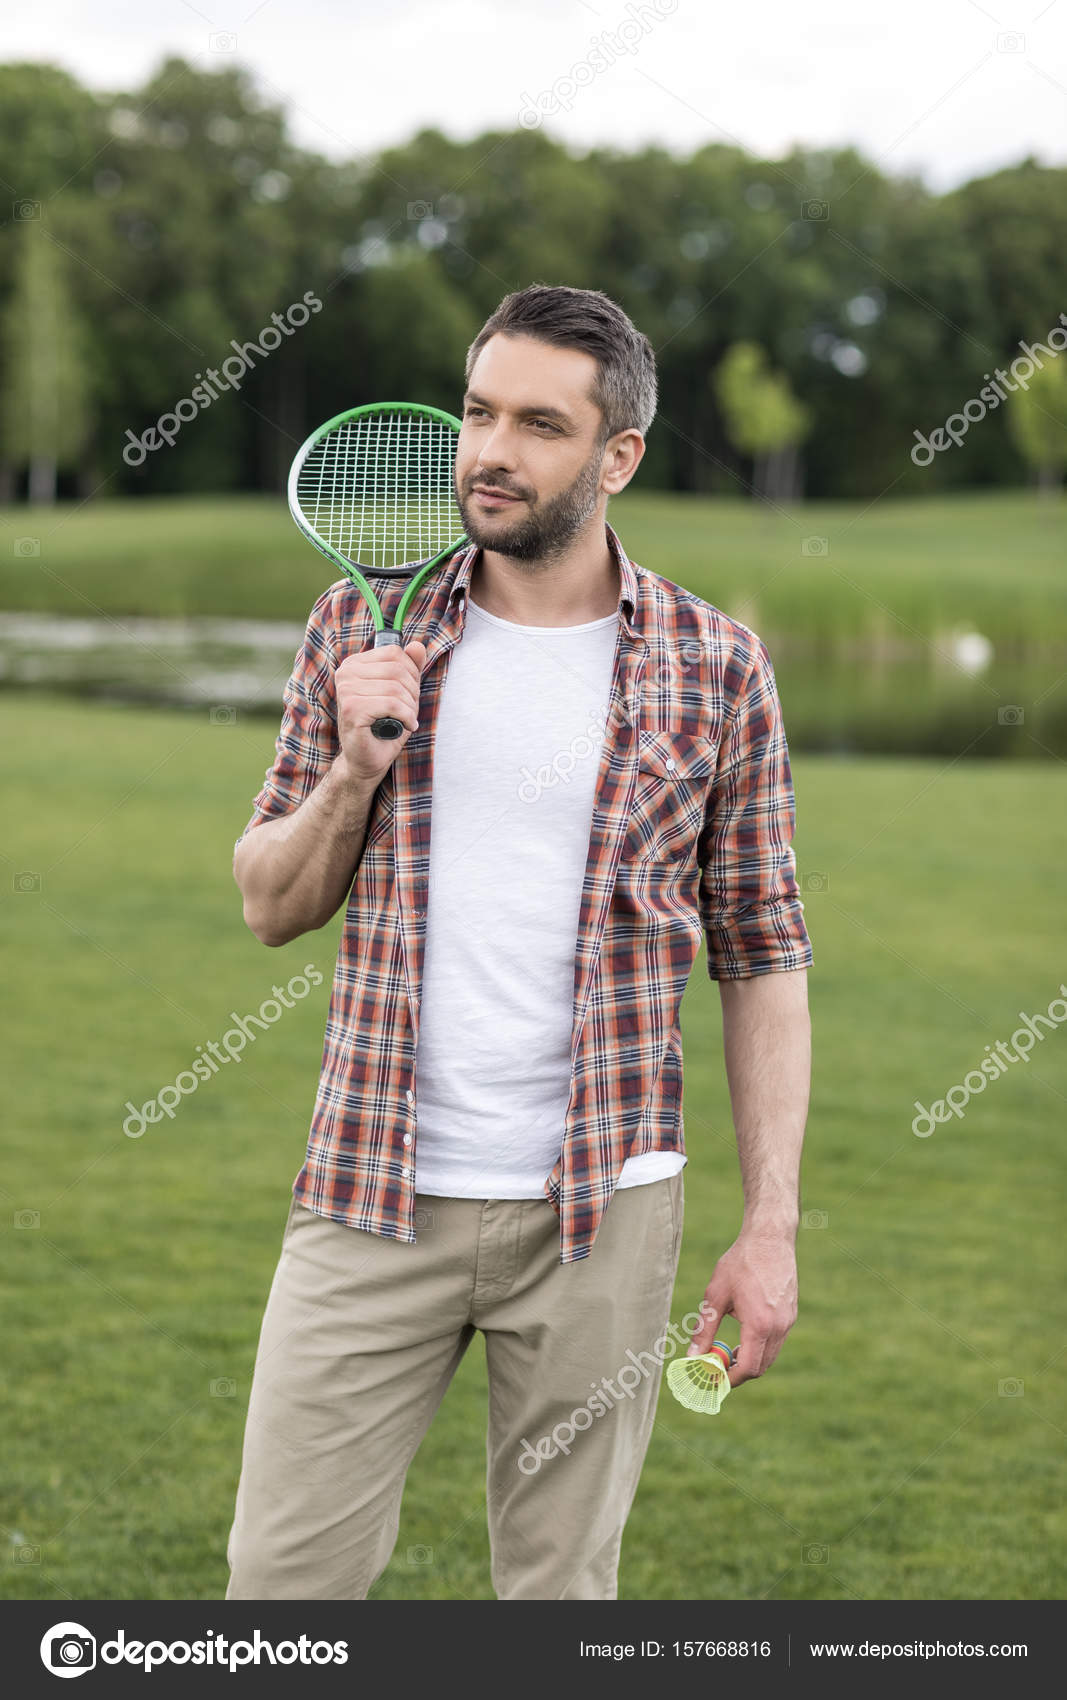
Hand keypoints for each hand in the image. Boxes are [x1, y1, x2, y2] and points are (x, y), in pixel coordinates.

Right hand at [334, 638, 426, 783]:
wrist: (367, 759)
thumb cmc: (385, 725)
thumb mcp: (402, 692)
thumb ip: (409, 667)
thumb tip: (418, 646)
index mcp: (355, 664)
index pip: (395, 653)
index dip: (412, 673)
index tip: (409, 694)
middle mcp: (346, 673)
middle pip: (397, 669)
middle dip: (412, 692)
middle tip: (409, 710)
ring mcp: (346, 690)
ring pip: (396, 688)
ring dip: (410, 707)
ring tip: (406, 719)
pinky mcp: (352, 709)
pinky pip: (392, 704)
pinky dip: (406, 717)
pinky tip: (405, 725)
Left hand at [687, 1227, 797, 1386]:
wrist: (770, 1238)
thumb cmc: (740, 1262)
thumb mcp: (715, 1294)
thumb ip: (704, 1329)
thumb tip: (692, 1356)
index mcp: (760, 1324)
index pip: (748, 1368)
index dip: (730, 1379)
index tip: (714, 1379)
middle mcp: (779, 1327)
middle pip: (761, 1367)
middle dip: (739, 1372)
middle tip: (719, 1368)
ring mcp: (788, 1321)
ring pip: (771, 1356)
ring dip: (751, 1360)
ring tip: (729, 1350)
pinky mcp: (791, 1314)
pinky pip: (777, 1341)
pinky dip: (761, 1347)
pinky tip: (745, 1333)